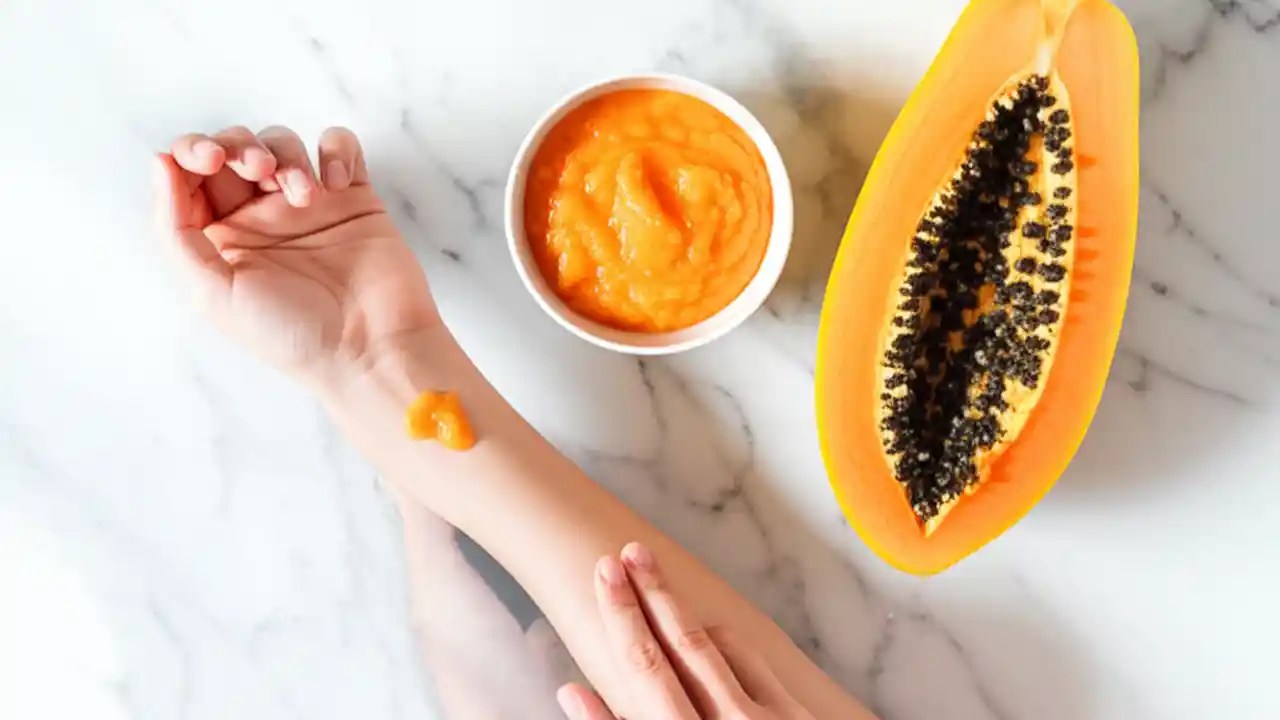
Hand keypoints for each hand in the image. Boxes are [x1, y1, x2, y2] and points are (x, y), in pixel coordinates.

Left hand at [152, 125, 441, 383]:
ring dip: (288, 155)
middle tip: (258, 169)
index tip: (209, 161)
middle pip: (235, 148)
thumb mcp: (213, 294)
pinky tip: (337, 184)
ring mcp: (309, 205)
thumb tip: (160, 163)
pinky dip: (336, 152)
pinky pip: (339, 146)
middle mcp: (261, 218)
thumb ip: (176, 231)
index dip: (193, 153)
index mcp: (221, 239)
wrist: (370, 347)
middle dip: (239, 146)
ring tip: (305, 196)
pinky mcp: (354, 198)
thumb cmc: (293, 334)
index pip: (191, 176)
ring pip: (283, 143)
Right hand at [557, 543, 814, 719]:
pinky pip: (758, 665)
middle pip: (685, 641)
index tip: (603, 570)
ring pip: (723, 648)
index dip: (622, 613)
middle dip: (652, 592)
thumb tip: (571, 690)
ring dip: (687, 614)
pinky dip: (726, 644)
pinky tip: (708, 636)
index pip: (644, 665)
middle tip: (627, 552)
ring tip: (656, 585)